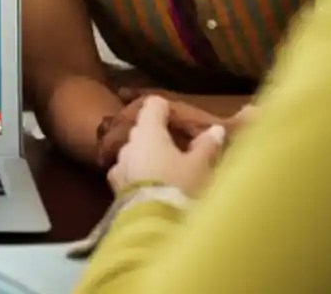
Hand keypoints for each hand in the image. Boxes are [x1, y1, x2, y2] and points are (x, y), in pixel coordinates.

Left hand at [107, 97, 225, 196]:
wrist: (152, 225)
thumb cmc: (179, 188)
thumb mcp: (200, 167)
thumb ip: (207, 145)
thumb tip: (215, 129)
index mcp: (149, 131)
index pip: (154, 104)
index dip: (169, 110)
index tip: (184, 122)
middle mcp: (129, 142)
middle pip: (145, 128)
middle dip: (161, 135)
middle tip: (184, 149)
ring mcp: (119, 164)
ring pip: (136, 151)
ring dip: (150, 156)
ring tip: (170, 171)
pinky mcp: (115, 186)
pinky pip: (129, 171)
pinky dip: (140, 174)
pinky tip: (153, 186)